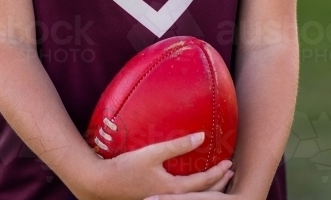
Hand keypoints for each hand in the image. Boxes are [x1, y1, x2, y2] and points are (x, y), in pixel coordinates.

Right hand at [69, 132, 232, 199]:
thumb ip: (177, 145)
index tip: (229, 163)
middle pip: (201, 195)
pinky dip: (191, 192)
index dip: (218, 173)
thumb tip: (202, 136)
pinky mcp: (154, 199)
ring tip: (216, 180)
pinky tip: (188, 184)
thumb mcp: (152, 153)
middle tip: (229, 174)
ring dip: (206, 189)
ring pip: (191, 198)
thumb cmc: (125, 168)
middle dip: (218, 184)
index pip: (203, 182)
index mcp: (174, 190)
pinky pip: (180, 197)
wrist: (101, 184)